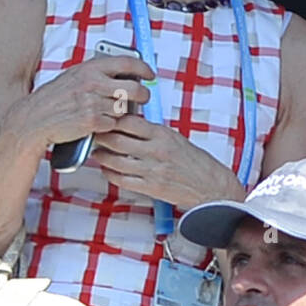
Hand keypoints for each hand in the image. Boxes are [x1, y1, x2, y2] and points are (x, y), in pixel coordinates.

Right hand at [14, 55, 152, 149]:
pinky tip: (100, 123)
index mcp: (90, 69)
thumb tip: (121, 73)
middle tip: (143, 98)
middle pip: (134, 89)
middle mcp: (93, 84)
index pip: (127, 63)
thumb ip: (96, 73)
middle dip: (143, 95)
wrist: (34, 119)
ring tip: (111, 112)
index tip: (150, 74)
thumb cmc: (53, 99)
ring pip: (125, 109)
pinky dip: (109, 126)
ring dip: (122, 112)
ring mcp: (93, 103)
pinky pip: (113, 124)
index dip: (144, 68)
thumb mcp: (73, 77)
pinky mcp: (92, 122)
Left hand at [91, 114, 242, 208]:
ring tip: (97, 152)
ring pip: (114, 160)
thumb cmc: (196, 163)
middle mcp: (156, 151)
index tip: (106, 118)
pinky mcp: (150, 187)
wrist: (210, 187)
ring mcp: (151, 170)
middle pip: (116, 139)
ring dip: (101, 155)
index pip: (129, 121)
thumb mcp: (176, 139)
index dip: (112, 119)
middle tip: (95, 134)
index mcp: (163, 135)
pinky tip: (107, 169)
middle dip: (101, 136)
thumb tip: (131, 124)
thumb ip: (153, 132)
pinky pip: (121, 179)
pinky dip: (109, 173)